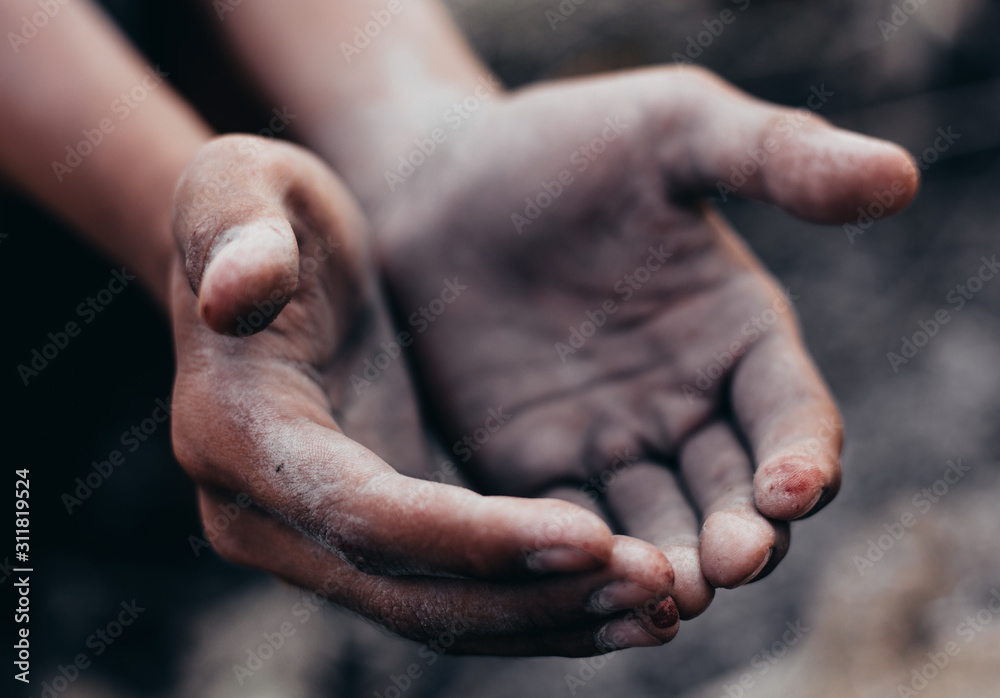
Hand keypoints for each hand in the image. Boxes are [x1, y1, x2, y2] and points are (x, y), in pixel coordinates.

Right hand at [167, 135, 679, 655]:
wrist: (263, 263)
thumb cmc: (259, 215)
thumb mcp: (236, 187)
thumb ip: (233, 227)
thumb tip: (236, 288)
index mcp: (237, 432)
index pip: (364, 515)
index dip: (475, 537)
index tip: (592, 537)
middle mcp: (263, 512)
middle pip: (412, 593)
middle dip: (536, 597)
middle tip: (660, 591)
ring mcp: (314, 536)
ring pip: (441, 612)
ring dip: (552, 617)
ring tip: (662, 608)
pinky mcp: (368, 534)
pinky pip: (454, 592)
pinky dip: (533, 601)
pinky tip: (616, 594)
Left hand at [375, 66, 918, 616]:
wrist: (437, 184)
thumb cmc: (561, 145)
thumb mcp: (673, 129)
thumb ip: (776, 155)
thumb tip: (903, 174)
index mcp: (737, 337)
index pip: (791, 416)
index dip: (802, 457)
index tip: (792, 488)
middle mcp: (683, 404)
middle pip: (733, 495)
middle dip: (742, 536)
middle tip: (732, 562)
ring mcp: (608, 443)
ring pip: (658, 530)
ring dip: (671, 569)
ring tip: (668, 593)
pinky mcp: (532, 468)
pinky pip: (567, 530)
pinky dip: (584, 562)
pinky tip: (585, 578)